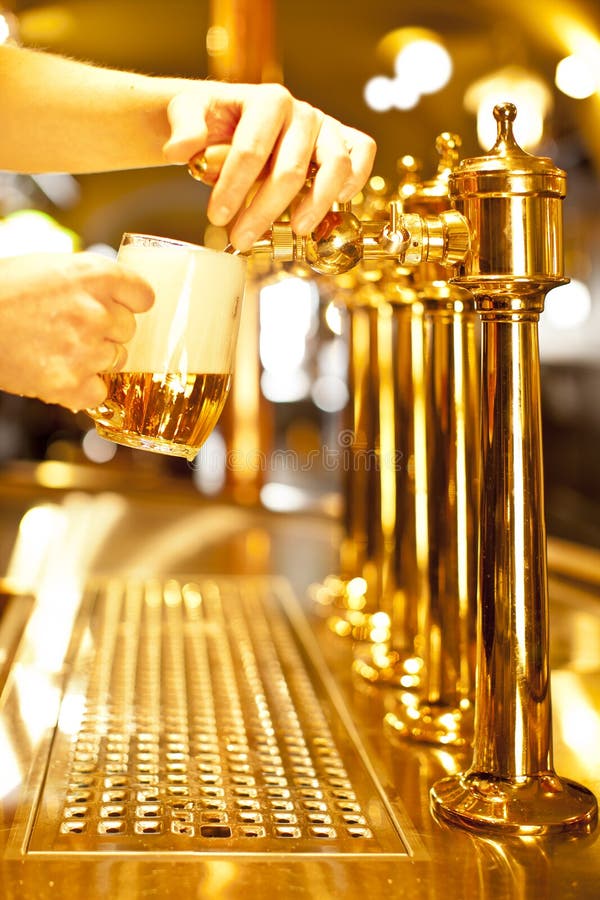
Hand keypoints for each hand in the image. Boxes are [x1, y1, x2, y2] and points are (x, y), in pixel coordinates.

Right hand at [0, 252, 153, 410]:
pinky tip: (59, 373)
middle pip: (128, 330)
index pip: (143, 295)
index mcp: (93, 274)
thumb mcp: (51, 268)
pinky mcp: (71, 383)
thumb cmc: (3, 291)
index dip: (131, 303)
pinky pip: (99, 393)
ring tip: (59, 349)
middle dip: (107, 331)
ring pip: (117, 361)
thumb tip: (120, 297)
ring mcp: (85, 349)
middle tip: (72, 328)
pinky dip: (82, 389)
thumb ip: (90, 281)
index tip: (120, 307)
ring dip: (95, 359)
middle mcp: (95, 311)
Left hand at [163, 81, 376, 251]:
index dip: (234, 188)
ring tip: (295, 231)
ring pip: (334, 166)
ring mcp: (326, 127)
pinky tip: (337, 204)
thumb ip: (184, 129)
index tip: (216, 218)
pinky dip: (356, 179)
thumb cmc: (214, 120)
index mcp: (267, 100)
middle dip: (264, 210)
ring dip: (316, 204)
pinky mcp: (343, 142)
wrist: (232, 116)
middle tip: (241, 239)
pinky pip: (362, 155)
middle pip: (290, 169)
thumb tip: (179, 151)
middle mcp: (302, 112)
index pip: (252, 149)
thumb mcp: (187, 115)